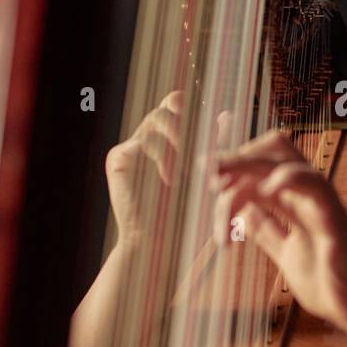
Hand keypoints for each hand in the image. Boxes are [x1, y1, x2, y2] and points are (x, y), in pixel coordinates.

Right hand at [105, 90, 231, 247]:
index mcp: (168, 140)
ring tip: (189, 162)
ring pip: (158, 117)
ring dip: (180, 136)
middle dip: (190, 117)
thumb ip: (214, 144)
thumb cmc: (188, 213)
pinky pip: (143, 140)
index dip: (196, 105)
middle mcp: (148, 138)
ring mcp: (132, 146)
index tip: (216, 119)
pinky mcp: (118, 158)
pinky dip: (162, 156)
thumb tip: (227, 113)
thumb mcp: (207, 174)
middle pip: (169, 104)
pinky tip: (171, 178)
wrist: (161, 242)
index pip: (179, 105)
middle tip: (203, 140)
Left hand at [209, 128, 346, 334]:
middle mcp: (308, 195)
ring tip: (218, 182)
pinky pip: (313, 182)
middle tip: (205, 171)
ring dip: (246, 164)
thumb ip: (268, 232)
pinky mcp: (334, 217)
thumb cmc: (332, 285)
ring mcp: (322, 203)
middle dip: (235, 156)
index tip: (207, 177)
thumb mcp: (287, 254)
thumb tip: (243, 215)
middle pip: (273, 150)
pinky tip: (263, 192)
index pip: (264, 165)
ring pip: (285, 159)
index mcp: (297, 202)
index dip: (235, 163)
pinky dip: (285, 178)